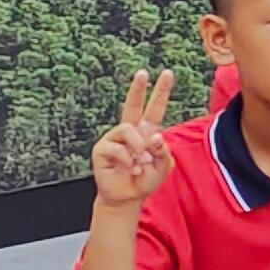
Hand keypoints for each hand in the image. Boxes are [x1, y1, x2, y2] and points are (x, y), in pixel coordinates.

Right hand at [89, 70, 176, 207]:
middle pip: (132, 104)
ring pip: (129, 129)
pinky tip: (129, 169)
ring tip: (140, 164)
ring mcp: (114, 138)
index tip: (167, 73)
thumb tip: (155, 136)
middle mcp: (129, 131)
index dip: (161, 91)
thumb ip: (163, 151)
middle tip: (142, 72)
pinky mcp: (102, 149)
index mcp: (147, 131)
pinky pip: (117, 147)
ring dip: (138, 148)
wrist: (127, 197)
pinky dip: (127, 160)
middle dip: (137, 88)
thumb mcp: (163, 166)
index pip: (155, 107)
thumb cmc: (145, 180)